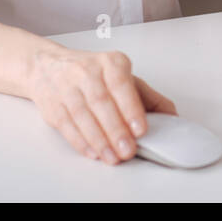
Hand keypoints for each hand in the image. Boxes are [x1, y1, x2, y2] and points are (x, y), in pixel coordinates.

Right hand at [25, 46, 176, 163]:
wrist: (49, 67)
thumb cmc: (94, 74)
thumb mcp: (123, 78)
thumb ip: (148, 97)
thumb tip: (172, 117)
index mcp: (111, 63)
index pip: (121, 85)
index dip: (131, 108)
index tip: (141, 129)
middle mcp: (88, 72)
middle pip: (102, 103)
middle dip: (116, 130)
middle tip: (128, 150)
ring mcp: (67, 88)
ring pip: (83, 116)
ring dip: (99, 140)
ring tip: (113, 157)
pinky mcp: (53, 105)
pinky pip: (67, 125)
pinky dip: (80, 141)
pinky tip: (93, 152)